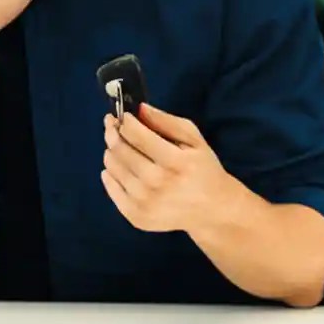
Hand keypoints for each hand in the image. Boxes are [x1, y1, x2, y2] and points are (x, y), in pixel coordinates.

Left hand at [101, 104, 233, 233]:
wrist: (212, 210)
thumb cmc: (203, 170)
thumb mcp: (194, 140)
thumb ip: (166, 121)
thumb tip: (139, 108)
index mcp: (175, 162)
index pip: (135, 134)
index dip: (124, 120)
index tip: (121, 115)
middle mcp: (157, 183)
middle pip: (119, 150)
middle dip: (113, 132)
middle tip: (113, 126)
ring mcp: (144, 202)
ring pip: (111, 166)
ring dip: (111, 151)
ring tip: (119, 146)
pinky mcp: (135, 215)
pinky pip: (110, 187)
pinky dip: (110, 173)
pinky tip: (119, 167)